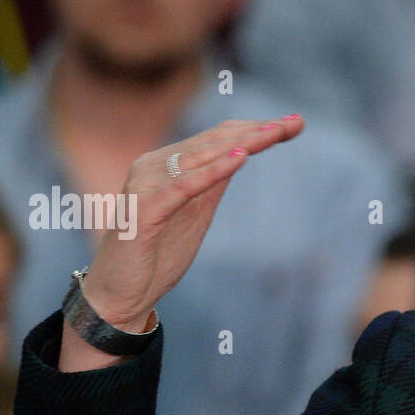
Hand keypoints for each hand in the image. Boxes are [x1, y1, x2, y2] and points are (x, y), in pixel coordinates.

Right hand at [80, 115, 304, 330]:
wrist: (120, 293)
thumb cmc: (156, 253)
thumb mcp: (197, 212)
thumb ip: (213, 182)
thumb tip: (241, 153)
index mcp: (167, 164)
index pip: (217, 138)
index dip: (255, 128)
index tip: (295, 123)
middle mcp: (154, 166)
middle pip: (214, 141)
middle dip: (258, 131)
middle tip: (295, 122)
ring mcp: (146, 185)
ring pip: (201, 157)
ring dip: (241, 143)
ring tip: (274, 132)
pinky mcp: (143, 210)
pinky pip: (183, 186)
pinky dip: (212, 171)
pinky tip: (239, 158)